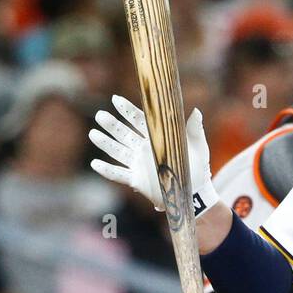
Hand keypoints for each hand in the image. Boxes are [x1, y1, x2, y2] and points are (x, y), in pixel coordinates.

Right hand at [89, 95, 217, 215]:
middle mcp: (144, 148)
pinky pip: (118, 174)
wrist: (195, 192)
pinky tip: (95, 164)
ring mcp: (138, 164)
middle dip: (112, 125)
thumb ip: (194, 130)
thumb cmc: (197, 167)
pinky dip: (107, 170)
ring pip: (118, 151)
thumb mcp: (199, 147)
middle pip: (124, 133)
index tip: (116, 100)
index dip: (127, 110)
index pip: (139, 120)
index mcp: (156, 137)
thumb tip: (196, 111)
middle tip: (100, 115)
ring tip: (93, 134)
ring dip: (106, 143)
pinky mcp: (136, 180)